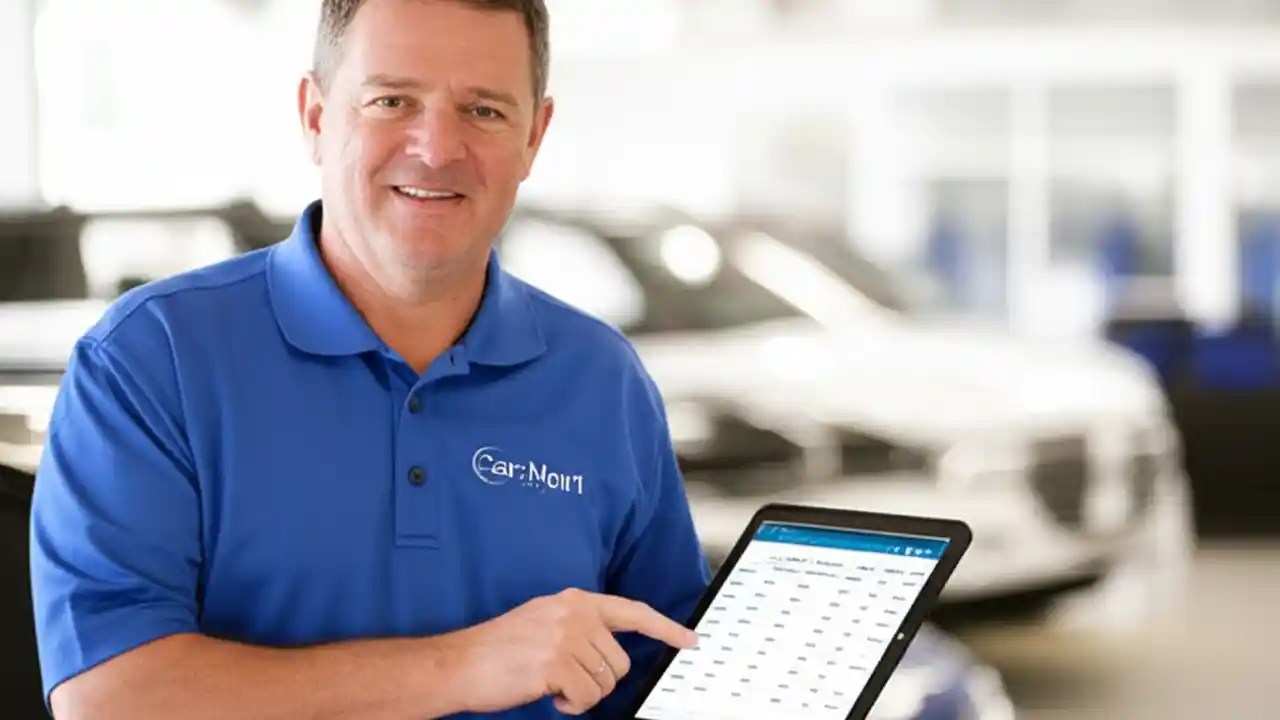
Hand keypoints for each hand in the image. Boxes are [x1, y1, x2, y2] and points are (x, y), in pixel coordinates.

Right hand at [444, 588, 697, 715]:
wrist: (460, 663)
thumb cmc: (499, 650)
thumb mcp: (544, 622)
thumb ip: (578, 628)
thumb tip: (609, 652)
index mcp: (575, 601)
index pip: (633, 611)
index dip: (666, 627)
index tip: (690, 639)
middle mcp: (575, 614)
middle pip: (621, 661)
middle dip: (600, 681)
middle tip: (568, 681)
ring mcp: (567, 637)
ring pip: (606, 683)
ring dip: (583, 695)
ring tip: (554, 685)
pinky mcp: (557, 663)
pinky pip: (587, 698)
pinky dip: (572, 706)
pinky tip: (549, 695)